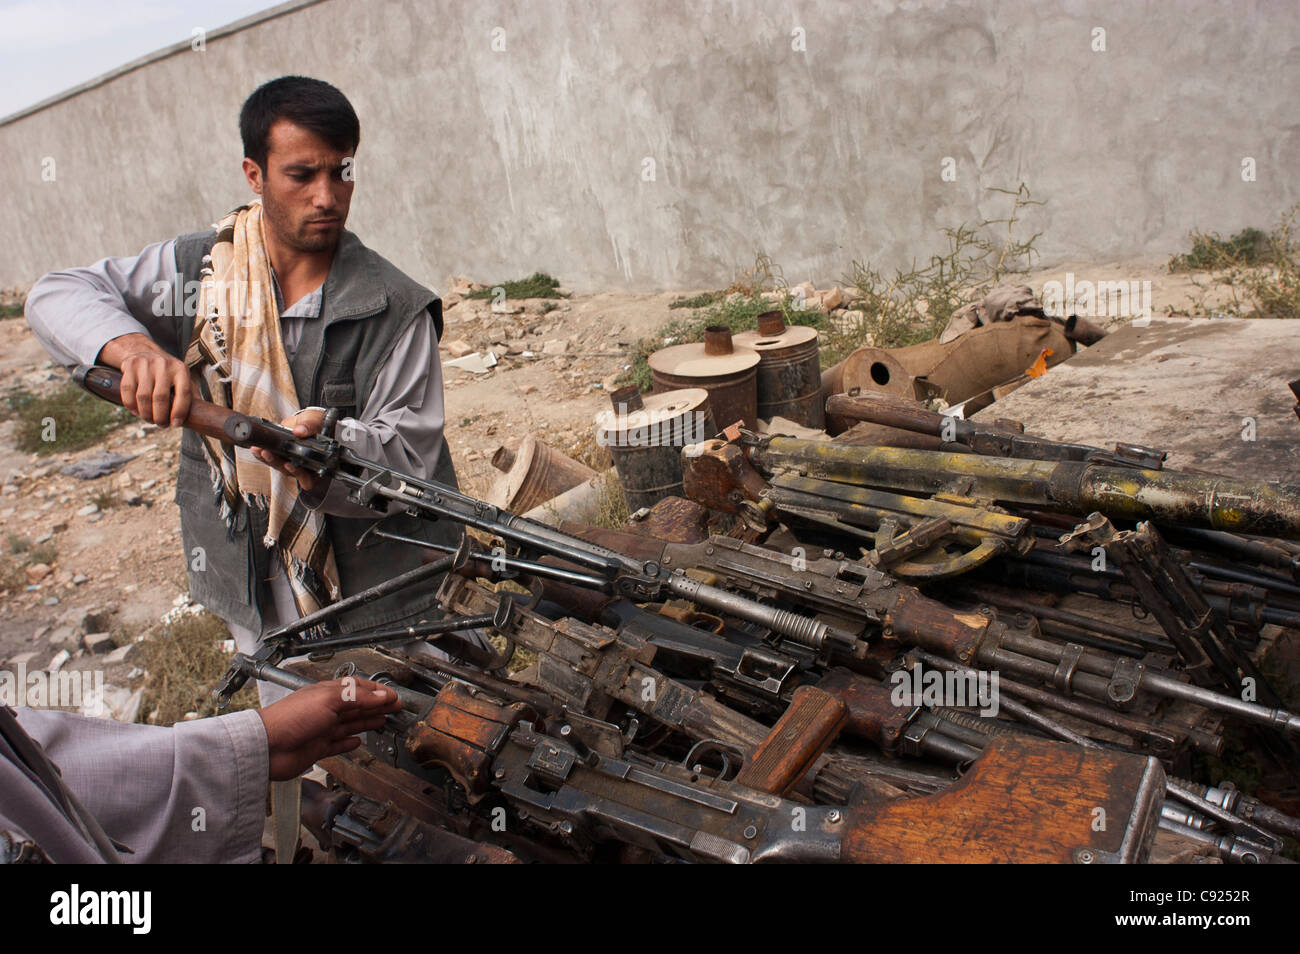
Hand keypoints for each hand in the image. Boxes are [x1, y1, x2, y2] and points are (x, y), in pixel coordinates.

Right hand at [100, 333, 191, 426]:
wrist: (145, 352)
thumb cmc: (168, 373)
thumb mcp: (183, 379)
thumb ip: (192, 395)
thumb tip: (200, 416)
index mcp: (181, 369)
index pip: (183, 392)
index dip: (180, 411)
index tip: (175, 424)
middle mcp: (164, 364)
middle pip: (161, 397)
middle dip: (160, 416)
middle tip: (161, 424)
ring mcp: (145, 364)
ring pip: (143, 396)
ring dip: (146, 414)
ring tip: (149, 419)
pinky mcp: (129, 366)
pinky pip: (127, 391)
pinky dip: (131, 405)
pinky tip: (136, 412)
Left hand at [251, 408, 325, 490]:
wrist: (308, 421)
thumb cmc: (317, 424)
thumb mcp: (316, 422)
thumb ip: (310, 426)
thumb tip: (299, 431)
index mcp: (317, 463)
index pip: (308, 478)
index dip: (298, 473)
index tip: (288, 464)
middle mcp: (303, 466)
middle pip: (289, 472)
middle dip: (277, 463)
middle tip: (268, 453)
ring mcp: (291, 462)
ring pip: (278, 466)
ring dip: (268, 459)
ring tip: (260, 450)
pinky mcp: (280, 456)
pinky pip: (270, 460)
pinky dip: (262, 455)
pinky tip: (256, 448)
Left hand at [257, 677, 401, 780]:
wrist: (268, 746)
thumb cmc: (291, 718)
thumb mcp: (330, 700)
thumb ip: (358, 698)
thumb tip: (382, 696)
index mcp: (328, 693)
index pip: (358, 688)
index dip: (378, 692)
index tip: (394, 696)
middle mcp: (325, 710)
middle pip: (357, 706)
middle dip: (377, 706)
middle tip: (395, 708)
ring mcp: (322, 729)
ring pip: (351, 724)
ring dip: (368, 722)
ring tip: (384, 721)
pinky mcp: (317, 748)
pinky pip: (338, 744)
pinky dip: (349, 743)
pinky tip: (357, 741)